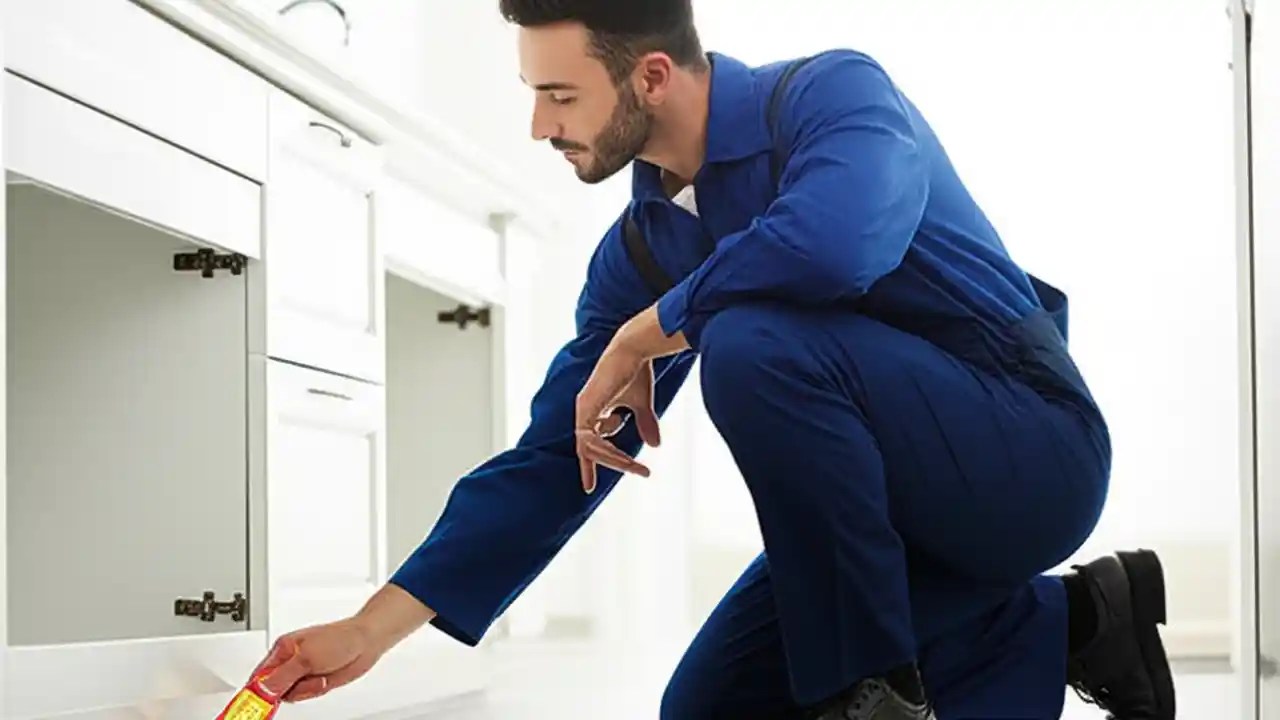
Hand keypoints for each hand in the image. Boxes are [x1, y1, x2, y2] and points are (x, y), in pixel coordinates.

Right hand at [252, 617, 383, 702]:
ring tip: (319, 677)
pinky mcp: (312, 681)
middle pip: (272, 689)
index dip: (253, 693)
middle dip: (288, 690)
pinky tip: (323, 681)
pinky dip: (313, 692)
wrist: (366, 642)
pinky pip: (304, 695)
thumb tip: (260, 689)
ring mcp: (301, 672)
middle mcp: (289, 661)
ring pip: (290, 694)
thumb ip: (282, 676)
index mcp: (282, 649)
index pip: (257, 676)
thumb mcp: (307, 658)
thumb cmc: (340, 639)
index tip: (253, 706)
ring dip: (305, 691)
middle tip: (303, 683)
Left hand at [575, 347, 660, 493]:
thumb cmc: (635, 371)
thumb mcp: (642, 404)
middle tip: (641, 472)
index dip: (590, 464)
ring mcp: (583, 409)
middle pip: (589, 449)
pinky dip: (606, 449)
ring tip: (639, 467)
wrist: (634, 348)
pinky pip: (590, 439)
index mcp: (592, 409)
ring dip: (615, 459)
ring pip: (590, 447)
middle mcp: (584, 411)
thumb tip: (655, 446)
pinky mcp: (586, 407)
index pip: (588, 443)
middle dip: (613, 463)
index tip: (589, 487)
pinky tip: (624, 451)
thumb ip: (645, 423)